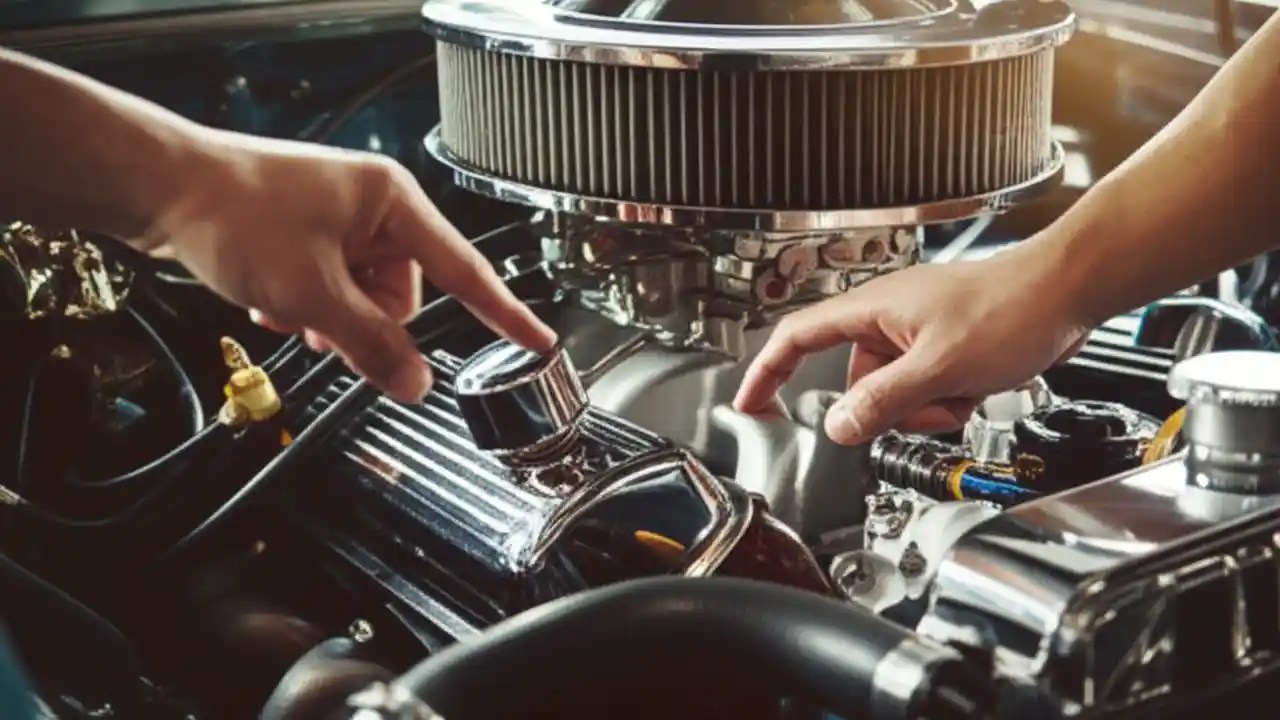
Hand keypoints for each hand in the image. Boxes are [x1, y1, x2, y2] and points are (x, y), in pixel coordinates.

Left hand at [138, 128, 556, 402]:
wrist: (160, 186)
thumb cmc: (235, 212)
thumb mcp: (312, 293)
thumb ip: (371, 345)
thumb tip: (416, 384)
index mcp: (393, 202)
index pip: (464, 270)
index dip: (504, 312)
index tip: (539, 340)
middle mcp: (374, 208)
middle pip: (405, 296)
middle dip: (366, 324)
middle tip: (323, 332)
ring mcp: (342, 221)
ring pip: (366, 299)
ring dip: (331, 319)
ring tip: (288, 313)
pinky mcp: (312, 236)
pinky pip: (335, 289)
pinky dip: (308, 305)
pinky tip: (274, 301)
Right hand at [733, 241, 1091, 444]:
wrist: (1068, 289)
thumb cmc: (1011, 305)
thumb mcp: (940, 366)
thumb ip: (883, 401)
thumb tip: (839, 428)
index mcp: (872, 310)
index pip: (797, 339)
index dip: (766, 372)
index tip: (750, 404)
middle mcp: (888, 320)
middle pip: (857, 383)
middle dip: (889, 408)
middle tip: (928, 404)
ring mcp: (918, 334)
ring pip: (895, 393)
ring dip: (926, 406)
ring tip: (962, 390)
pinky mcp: (945, 347)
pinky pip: (927, 390)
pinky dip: (948, 399)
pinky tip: (977, 386)